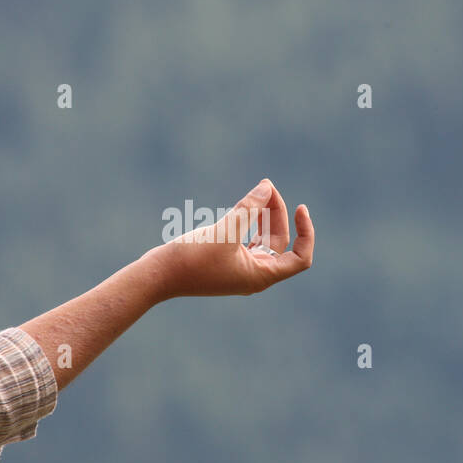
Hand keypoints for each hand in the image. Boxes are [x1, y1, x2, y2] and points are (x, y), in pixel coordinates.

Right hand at [146, 179, 314, 298]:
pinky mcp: (224, 260)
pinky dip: (250, 221)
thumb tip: (267, 187)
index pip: (300, 258)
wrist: (157, 275)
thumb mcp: (224, 231)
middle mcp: (254, 275)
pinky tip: (247, 205)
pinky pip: (246, 239)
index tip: (299, 208)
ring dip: (265, 215)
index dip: (305, 233)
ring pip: (263, 239)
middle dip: (278, 213)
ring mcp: (239, 269)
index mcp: (261, 276)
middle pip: (280, 242)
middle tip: (267, 186)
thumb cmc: (191, 259)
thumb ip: (248, 208)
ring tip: (261, 190)